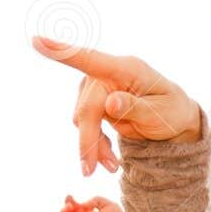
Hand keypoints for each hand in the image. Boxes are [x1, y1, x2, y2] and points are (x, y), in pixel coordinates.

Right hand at [31, 36, 203, 175]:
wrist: (175, 120)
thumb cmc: (172, 111)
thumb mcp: (161, 114)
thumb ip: (136, 108)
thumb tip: (110, 103)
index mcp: (128, 68)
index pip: (90, 58)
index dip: (62, 51)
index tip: (36, 40)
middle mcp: (109, 72)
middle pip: (87, 107)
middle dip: (88, 140)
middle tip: (90, 170)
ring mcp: (99, 85)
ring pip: (82, 118)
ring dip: (92, 144)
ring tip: (112, 165)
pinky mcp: (94, 99)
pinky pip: (85, 123)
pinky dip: (93, 142)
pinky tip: (107, 157)